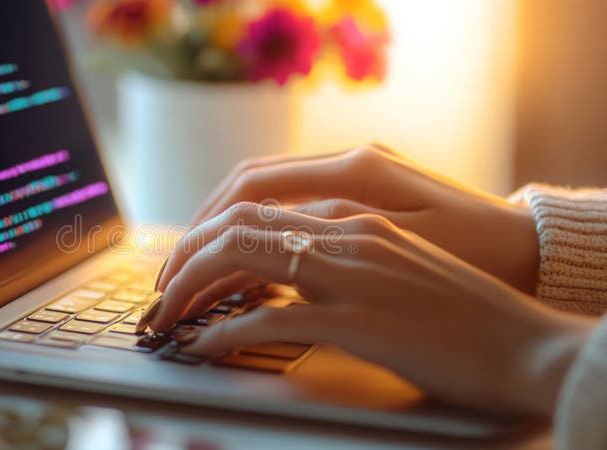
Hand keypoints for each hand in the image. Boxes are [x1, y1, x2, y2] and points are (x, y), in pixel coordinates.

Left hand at [152, 206, 594, 415]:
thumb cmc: (460, 309)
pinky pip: (269, 321)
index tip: (184, 260)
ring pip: (241, 260)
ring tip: (168, 315)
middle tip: (161, 289)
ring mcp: (351, 273)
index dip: (206, 229)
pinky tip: (207, 345)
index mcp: (355, 214)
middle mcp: (346, 232)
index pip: (256, 204)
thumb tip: (284, 271)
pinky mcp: (358, 321)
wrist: (524, 342)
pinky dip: (226, 331)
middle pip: (236, 224)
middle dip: (184, 255)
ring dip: (191, 287)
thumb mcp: (394, 263)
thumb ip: (339, 254)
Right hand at [189, 144, 539, 293]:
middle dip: (203, 227)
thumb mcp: (404, 249)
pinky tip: (241, 252)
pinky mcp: (359, 192)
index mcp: (356, 171)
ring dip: (223, 225)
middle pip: (249, 184)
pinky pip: (289, 201)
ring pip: (265, 190)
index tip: (180, 268)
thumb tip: (267, 243)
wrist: (525, 247)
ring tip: (193, 263)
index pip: (254, 189)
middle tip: (172, 271)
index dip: (208, 230)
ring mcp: (353, 173)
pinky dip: (255, 225)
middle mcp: (348, 161)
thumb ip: (333, 238)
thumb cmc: (476, 253)